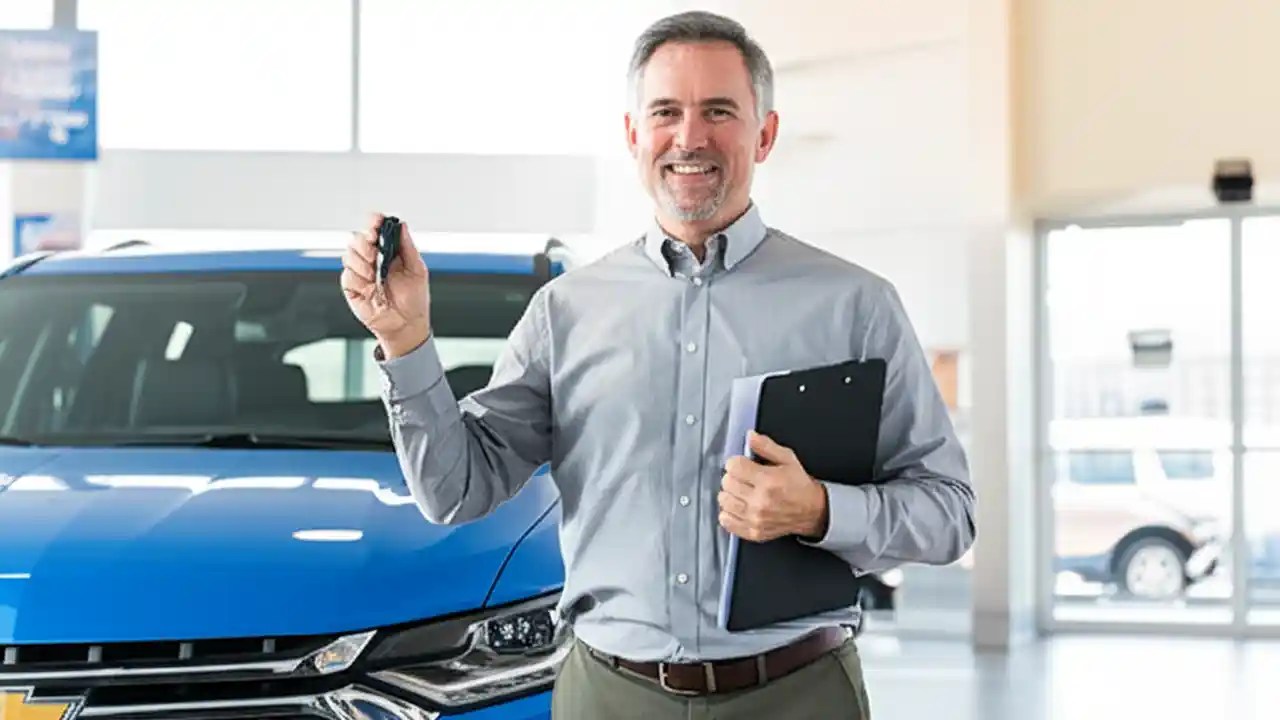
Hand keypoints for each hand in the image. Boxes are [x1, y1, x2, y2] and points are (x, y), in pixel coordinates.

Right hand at [342, 213, 430, 357]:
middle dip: (365, 242)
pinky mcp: (352, 288)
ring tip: (375, 274)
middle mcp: (372, 260)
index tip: (377, 221)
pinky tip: (369, 286)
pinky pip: (347, 275)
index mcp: (388, 252)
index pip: (375, 229)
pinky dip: (358, 278)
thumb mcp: (418, 270)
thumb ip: (408, 247)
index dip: (373, 222)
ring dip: (362, 262)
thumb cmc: (414, 299)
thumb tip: (402, 226)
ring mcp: (360, 273)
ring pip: (349, 255)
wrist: (407, 325)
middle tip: (375, 252)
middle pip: (357, 238)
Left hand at [718, 431, 829, 542]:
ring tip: (741, 492)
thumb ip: (766, 446)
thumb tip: (750, 437)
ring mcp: (755, 518)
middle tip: (743, 478)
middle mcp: (760, 501)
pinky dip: (728, 513)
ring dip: (730, 494)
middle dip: (733, 477)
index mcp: (768, 481)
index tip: (742, 464)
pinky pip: (726, 521)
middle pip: (726, 483)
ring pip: (724, 501)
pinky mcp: (753, 532)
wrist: (812, 511)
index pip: (733, 466)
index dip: (736, 462)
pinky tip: (739, 506)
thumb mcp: (787, 459)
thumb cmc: (799, 485)